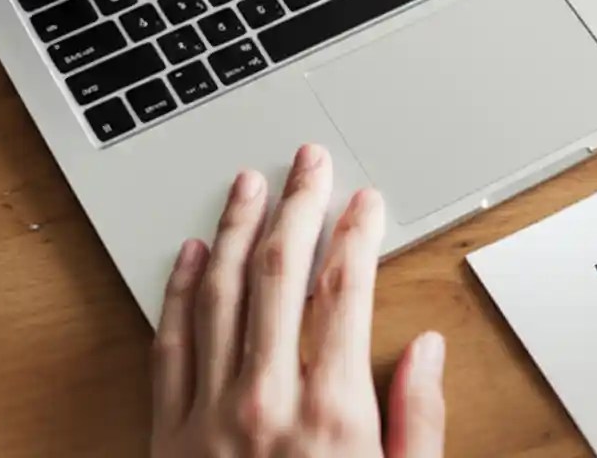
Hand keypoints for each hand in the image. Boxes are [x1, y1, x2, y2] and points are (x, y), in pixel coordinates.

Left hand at [151, 145, 445, 457]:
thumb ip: (419, 419)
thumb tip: (428, 351)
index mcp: (333, 414)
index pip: (346, 291)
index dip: (357, 234)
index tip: (364, 204)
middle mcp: (266, 402)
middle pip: (279, 275)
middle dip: (297, 207)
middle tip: (307, 166)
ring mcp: (209, 416)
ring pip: (219, 297)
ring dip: (236, 230)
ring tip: (249, 188)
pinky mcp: (169, 437)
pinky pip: (169, 347)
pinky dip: (178, 292)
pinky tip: (193, 254)